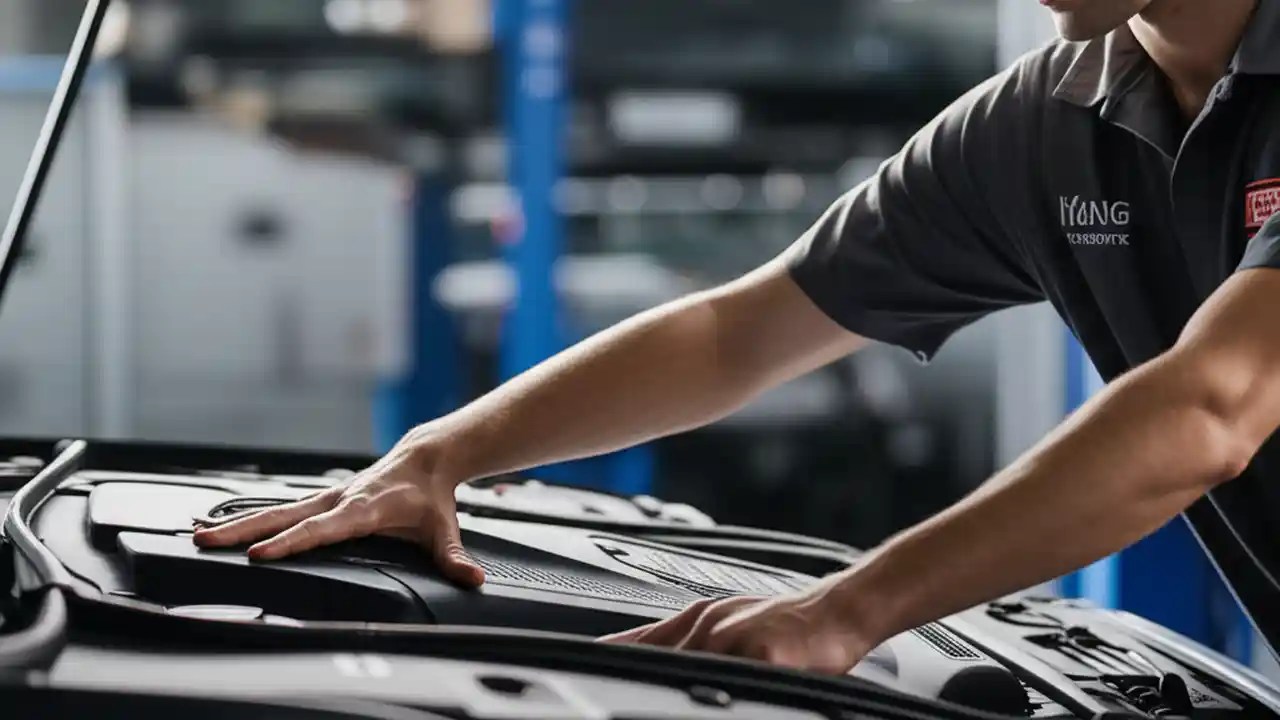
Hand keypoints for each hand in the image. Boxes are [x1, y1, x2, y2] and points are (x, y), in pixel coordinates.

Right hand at [191, 432, 484, 586]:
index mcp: (365, 507)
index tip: (261, 555)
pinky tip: (221, 528)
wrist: (427, 458)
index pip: (324, 529)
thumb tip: (473, 578)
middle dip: (245, 530)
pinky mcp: (321, 499)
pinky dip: (250, 517)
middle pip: (286, 516)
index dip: (294, 542)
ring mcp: (326, 497)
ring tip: (199, 537)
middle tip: (206, 543)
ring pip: (276, 510)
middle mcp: (339, 499)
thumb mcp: (445, 529)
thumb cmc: (431, 497)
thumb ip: (455, 557)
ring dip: (238, 524)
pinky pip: (281, 509)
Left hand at [599, 585, 872, 674]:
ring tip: (649, 699)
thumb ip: (685, 638)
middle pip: (658, 657)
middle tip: (617, 698)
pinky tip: (723, 699)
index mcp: (698, 618)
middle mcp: (709, 625)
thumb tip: (647, 652)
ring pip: (691, 669)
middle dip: (636, 676)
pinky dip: (725, 691)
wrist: (836, 611)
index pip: (641, 639)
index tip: (588, 662)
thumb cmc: (784, 621)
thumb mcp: (726, 619)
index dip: (612, 653)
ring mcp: (734, 639)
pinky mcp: (764, 655)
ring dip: (675, 684)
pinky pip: (736, 680)